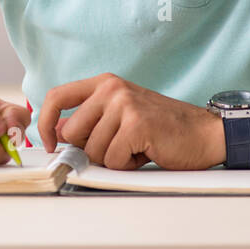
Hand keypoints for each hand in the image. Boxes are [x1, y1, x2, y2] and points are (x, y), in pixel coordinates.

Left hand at [38, 73, 223, 169]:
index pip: (56, 97)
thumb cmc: (162, 128)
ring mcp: (124, 104)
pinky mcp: (136, 124)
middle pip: (71, 133)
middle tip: (118, 147)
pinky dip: (128, 165)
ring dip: (113, 159)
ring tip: (136, 147)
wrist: (204, 133)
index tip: (49, 143)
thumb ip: (88, 121)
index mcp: (104, 83)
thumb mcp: (119, 116)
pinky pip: (113, 160)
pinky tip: (145, 152)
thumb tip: (55, 132)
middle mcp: (111, 88)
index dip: (45, 123)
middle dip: (91, 151)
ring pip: (92, 151)